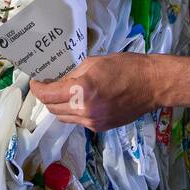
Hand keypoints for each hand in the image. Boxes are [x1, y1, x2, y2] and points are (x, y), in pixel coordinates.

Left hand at [30, 54, 159, 131]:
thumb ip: (73, 72)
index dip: (37, 88)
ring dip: (58, 106)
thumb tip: (58, 78)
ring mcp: (93, 122)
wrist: (153, 85)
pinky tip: (79, 101)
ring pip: (64, 118)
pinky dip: (73, 112)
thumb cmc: (127, 67)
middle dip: (46, 97)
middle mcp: (84, 111)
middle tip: (48, 84)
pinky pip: (78, 122)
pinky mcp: (101, 127)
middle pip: (53, 109)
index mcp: (81, 91)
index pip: (47, 95)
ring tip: (61, 93)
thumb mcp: (95, 62)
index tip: (35, 81)